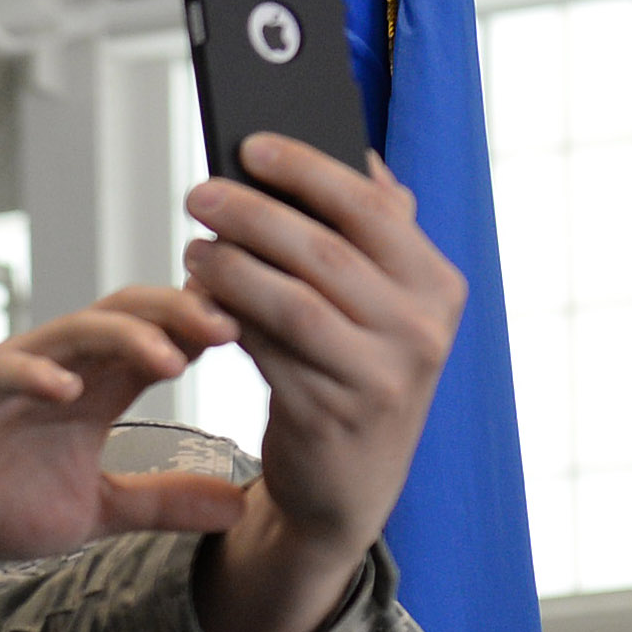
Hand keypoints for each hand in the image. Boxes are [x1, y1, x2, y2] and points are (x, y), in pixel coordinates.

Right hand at [0, 287, 252, 631]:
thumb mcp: (94, 511)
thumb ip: (162, 500)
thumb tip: (242, 509)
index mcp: (93, 386)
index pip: (165, 336)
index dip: (217, 328)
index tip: (273, 336)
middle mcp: (57, 365)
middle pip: (131, 313)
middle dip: (185, 312)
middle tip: (241, 322)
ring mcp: (7, 374)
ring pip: (75, 331)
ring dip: (125, 336)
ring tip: (172, 351)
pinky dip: (33, 375)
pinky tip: (67, 389)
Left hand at [185, 135, 467, 631]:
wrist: (349, 487)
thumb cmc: (356, 376)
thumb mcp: (385, 308)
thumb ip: (377, 237)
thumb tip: (358, 156)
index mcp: (439, 285)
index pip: (372, 208)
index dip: (308, 170)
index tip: (250, 145)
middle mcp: (421, 328)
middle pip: (325, 250)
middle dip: (254, 214)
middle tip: (201, 193)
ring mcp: (381, 376)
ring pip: (292, 301)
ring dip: (233, 267)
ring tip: (192, 248)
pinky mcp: (331, 415)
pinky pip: (267, 353)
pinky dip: (228, 321)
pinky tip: (198, 300)